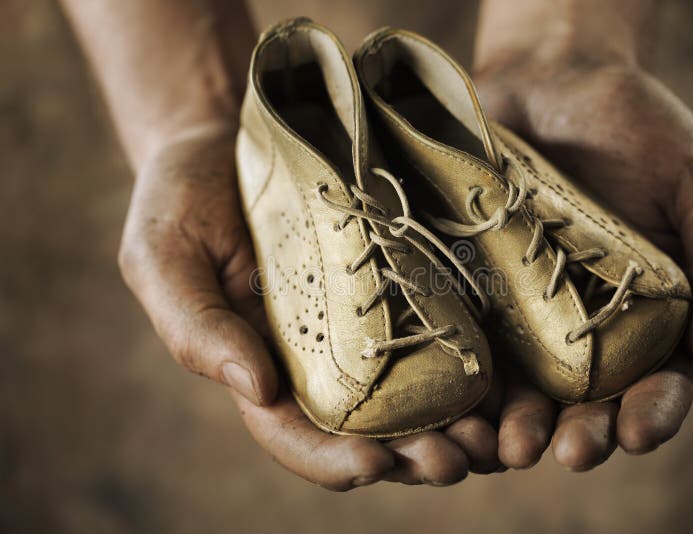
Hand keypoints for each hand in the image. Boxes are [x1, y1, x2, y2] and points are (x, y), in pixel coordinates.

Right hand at [119, 123, 548, 488]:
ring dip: (459, 422)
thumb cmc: (186, 198)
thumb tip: (253, 388)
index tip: (374, 464)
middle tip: (456, 459)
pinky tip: (506, 374)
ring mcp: (371, 321)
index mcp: (266, 365)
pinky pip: (444, 328)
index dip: (333, 459)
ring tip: (494, 434)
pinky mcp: (406, 279)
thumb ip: (196, 326)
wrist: (237, 135)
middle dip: (414, 455)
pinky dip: (476, 361)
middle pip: (372, 428)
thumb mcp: (165, 256)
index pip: (297, 434)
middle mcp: (324, 357)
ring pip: (419, 392)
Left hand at [473, 57, 692, 468]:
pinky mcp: (472, 288)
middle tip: (567, 452)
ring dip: (514, 426)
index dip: (653, 413)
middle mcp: (584, 326)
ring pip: (519, 388)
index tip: (637, 432)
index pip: (658, 381)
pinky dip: (460, 382)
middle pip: (583, 402)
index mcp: (648, 314)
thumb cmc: (639, 127)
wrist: (554, 79)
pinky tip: (454, 406)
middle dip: (578, 434)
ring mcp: (523, 311)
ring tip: (506, 448)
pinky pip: (463, 343)